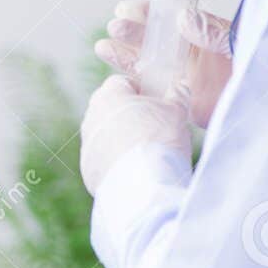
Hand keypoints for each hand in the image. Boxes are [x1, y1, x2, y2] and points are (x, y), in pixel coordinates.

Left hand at [79, 73, 190, 195]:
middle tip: (154, 129)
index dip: (141, 92)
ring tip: (146, 152)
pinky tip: (136, 170)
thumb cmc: (160, 140)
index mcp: (108, 95)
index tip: (155, 104)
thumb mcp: (176, 112)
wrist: (144, 184)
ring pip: (106, 136)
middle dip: (130, 116)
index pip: (122, 83)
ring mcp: (87, 144)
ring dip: (122, 140)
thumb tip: (180, 87)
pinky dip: (117, 163)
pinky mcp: (88, 168)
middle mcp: (91, 117)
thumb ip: (177, 95)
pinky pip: (104, 160)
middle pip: (111, 109)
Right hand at [93, 0, 232, 127]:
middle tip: (115, 27)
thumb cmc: (263, 68)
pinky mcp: (181, 105)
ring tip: (103, 47)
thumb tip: (183, 19)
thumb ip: (213, 32)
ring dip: (125, 56)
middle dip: (133, 33)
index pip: (171, 18)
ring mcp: (184, 80)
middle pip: (154, 40)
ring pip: (147, 65)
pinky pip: (152, 94)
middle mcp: (190, 55)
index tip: (128, 9)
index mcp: (203, 35)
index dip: (149, 13)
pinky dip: (133, 88)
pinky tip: (116, 80)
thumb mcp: (240, 44)